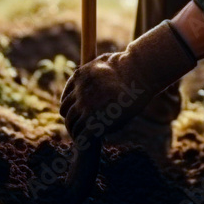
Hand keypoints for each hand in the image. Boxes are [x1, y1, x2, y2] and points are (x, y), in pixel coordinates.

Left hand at [60, 20, 197, 140]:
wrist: (138, 72)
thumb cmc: (129, 65)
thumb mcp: (106, 61)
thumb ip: (97, 68)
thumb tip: (99, 65)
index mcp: (79, 77)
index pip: (66, 98)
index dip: (69, 107)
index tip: (74, 114)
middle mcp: (78, 92)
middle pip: (66, 112)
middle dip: (72, 121)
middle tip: (77, 129)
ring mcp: (85, 106)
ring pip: (73, 124)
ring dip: (77, 132)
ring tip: (82, 138)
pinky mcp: (94, 120)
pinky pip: (82, 135)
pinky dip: (83, 140)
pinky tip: (88, 142)